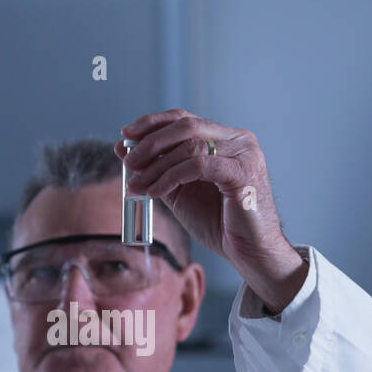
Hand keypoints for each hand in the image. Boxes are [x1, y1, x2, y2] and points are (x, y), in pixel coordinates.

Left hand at [115, 109, 304, 313]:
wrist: (248, 252)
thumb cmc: (219, 223)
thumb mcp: (180, 192)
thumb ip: (157, 169)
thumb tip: (123, 150)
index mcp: (226, 139)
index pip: (184, 118)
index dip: (152, 123)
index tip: (125, 134)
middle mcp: (238, 140)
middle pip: (185, 125)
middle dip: (150, 143)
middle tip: (128, 163)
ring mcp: (244, 154)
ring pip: (189, 145)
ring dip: (156, 166)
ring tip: (136, 185)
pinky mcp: (243, 173)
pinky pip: (198, 166)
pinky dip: (171, 177)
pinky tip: (155, 192)